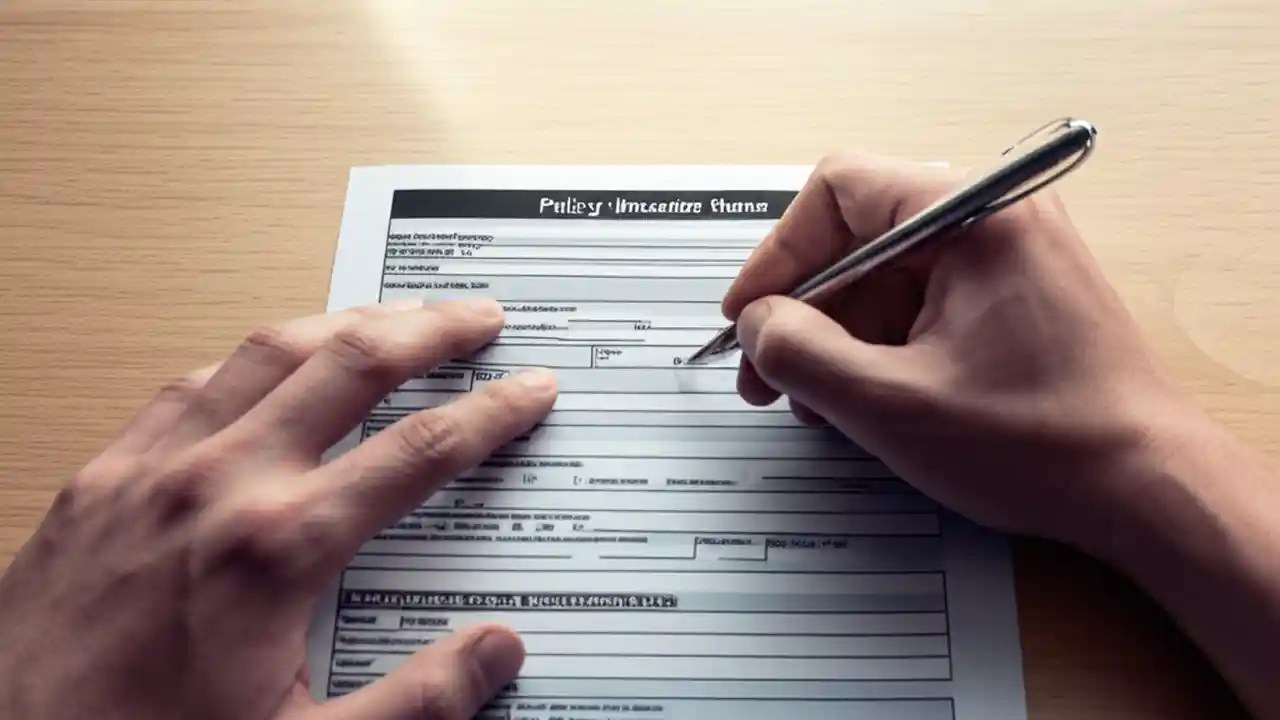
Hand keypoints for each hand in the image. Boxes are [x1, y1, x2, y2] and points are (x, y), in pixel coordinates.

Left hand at [0, 298, 556, 719]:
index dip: (490, 412)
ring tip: (392, 315)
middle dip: (429, 330)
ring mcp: (152, 468)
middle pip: (350, 366)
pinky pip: (190, 382)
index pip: (419, 452)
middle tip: (477, 318)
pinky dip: (251, 356)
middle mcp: (216, 484)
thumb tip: (495, 651)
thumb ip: (415, 702)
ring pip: (268, 350)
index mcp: (278, 548)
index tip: (527, 390)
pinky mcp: (101, 476)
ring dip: (344, 322)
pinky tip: (270, 362)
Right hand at [723, 152, 1191, 543]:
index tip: (747, 315)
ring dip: (838, 337)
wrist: (1148, 489)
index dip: (778, 253)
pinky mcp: (1014, 296)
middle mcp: (994, 217)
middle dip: (803, 310)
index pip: (840, 189)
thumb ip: (801, 354)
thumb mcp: (890, 404)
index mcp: (972, 215)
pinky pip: (923, 304)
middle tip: (764, 375)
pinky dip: (880, 347)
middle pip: (859, 237)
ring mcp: (1008, 256)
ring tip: (812, 402)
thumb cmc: (1041, 444)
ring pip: (886, 277)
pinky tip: (859, 400)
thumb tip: (755, 325)